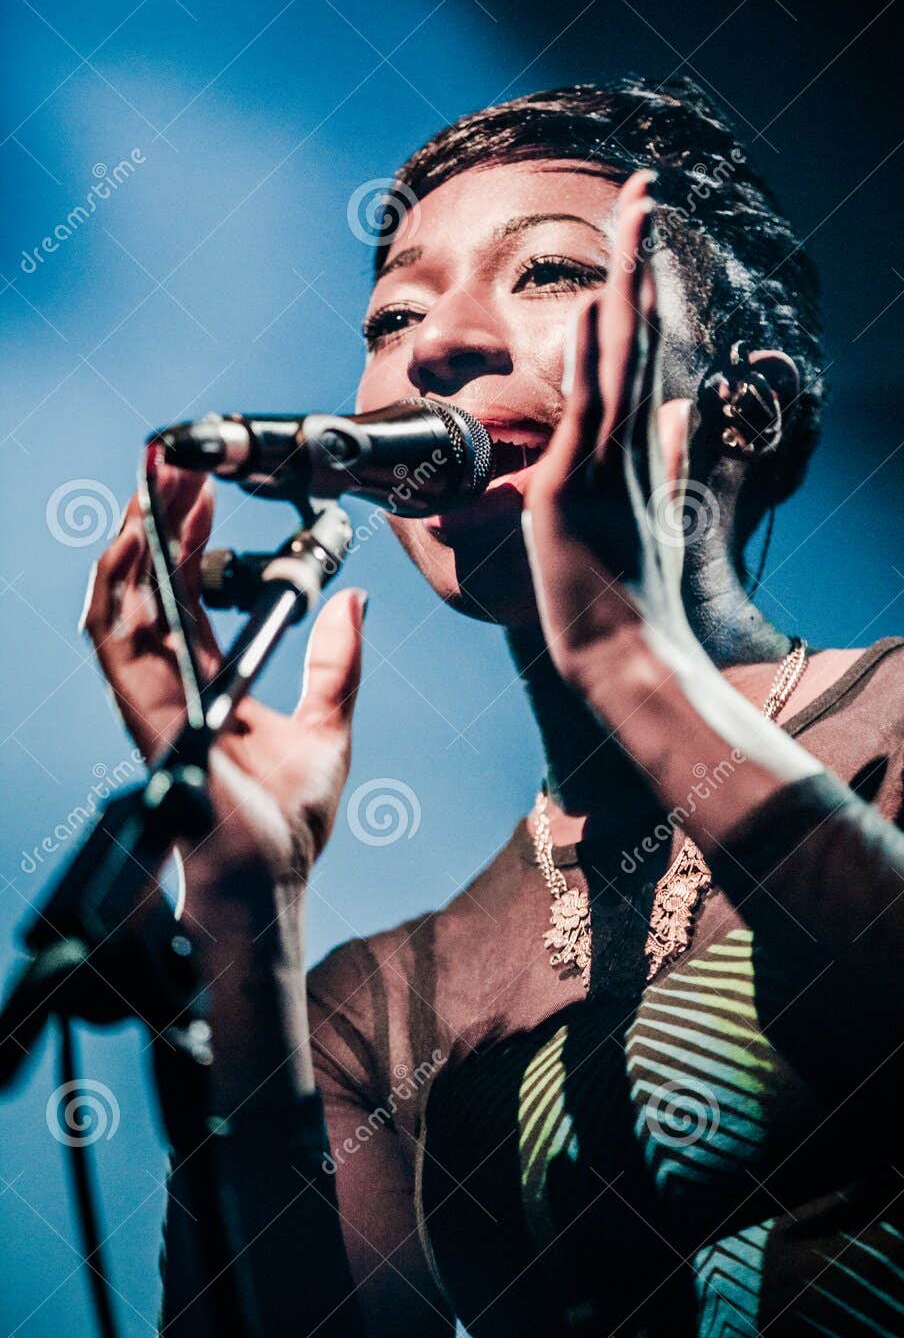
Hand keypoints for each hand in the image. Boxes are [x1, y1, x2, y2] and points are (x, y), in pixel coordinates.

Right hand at [82, 466, 365, 913]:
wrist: (271, 876)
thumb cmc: (290, 818)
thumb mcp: (331, 723)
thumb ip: (337, 662)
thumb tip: (355, 603)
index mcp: (211, 675)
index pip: (189, 589)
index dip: (191, 536)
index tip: (205, 487)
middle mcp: (173, 678)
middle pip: (153, 581)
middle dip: (159, 517)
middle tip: (175, 460)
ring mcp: (152, 694)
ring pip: (123, 599)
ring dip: (135, 539)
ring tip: (154, 483)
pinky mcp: (144, 711)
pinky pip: (114, 640)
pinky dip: (118, 588)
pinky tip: (134, 544)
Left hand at [521, 170, 697, 698]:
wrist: (622, 652)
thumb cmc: (626, 593)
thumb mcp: (645, 513)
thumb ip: (671, 459)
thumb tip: (690, 415)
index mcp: (637, 445)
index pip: (639, 350)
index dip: (642, 288)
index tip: (642, 233)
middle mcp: (630, 440)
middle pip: (637, 332)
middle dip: (638, 259)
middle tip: (645, 190)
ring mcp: (608, 459)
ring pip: (620, 354)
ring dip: (625, 282)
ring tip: (632, 216)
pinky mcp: (580, 486)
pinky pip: (590, 408)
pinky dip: (598, 355)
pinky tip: (600, 305)